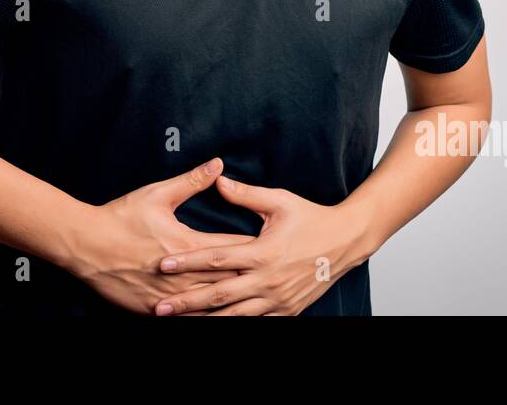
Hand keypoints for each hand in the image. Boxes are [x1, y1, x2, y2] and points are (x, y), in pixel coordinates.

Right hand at [69, 157, 256, 314]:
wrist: (84, 246)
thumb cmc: (120, 218)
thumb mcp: (156, 194)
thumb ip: (191, 181)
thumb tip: (218, 165)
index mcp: (186, 244)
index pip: (231, 247)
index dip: (254, 247)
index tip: (274, 245)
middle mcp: (181, 274)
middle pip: (227, 280)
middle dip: (249, 277)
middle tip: (273, 275)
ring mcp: (168, 296)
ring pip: (210, 305)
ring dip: (232, 303)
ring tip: (255, 301)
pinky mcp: (154, 311)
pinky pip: (186, 318)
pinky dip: (204, 317)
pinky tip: (219, 317)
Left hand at [152, 173, 369, 315]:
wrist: (346, 242)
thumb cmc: (311, 218)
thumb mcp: (279, 201)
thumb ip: (246, 195)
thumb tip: (217, 179)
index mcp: (262, 253)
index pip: (216, 259)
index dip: (187, 262)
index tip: (163, 264)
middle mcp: (268, 280)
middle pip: (219, 295)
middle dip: (187, 303)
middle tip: (160, 308)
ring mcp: (277, 299)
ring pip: (234, 316)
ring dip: (204, 320)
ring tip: (178, 323)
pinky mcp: (287, 311)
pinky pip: (255, 323)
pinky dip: (233, 326)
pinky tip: (213, 326)